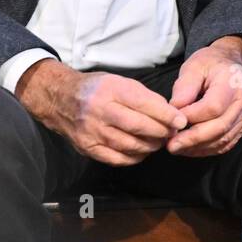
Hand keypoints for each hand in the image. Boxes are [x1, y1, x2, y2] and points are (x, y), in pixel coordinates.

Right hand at [16, 59, 186, 165]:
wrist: (61, 99)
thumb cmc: (98, 89)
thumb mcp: (121, 82)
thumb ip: (145, 97)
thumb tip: (170, 114)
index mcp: (111, 90)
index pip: (144, 104)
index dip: (166, 115)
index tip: (181, 121)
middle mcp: (100, 111)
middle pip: (139, 127)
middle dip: (161, 132)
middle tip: (173, 133)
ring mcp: (92, 131)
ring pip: (130, 145)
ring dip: (150, 146)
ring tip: (159, 142)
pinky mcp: (87, 148)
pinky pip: (116, 159)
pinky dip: (134, 157)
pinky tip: (142, 151)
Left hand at [165, 37, 241, 157]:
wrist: (232, 62)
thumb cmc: (211, 63)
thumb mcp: (194, 66)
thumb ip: (184, 88)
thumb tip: (174, 111)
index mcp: (233, 83)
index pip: (213, 107)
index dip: (191, 117)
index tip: (172, 121)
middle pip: (220, 127)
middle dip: (193, 139)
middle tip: (171, 145)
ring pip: (223, 139)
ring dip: (199, 147)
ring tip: (178, 148)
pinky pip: (227, 143)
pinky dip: (208, 149)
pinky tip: (192, 148)